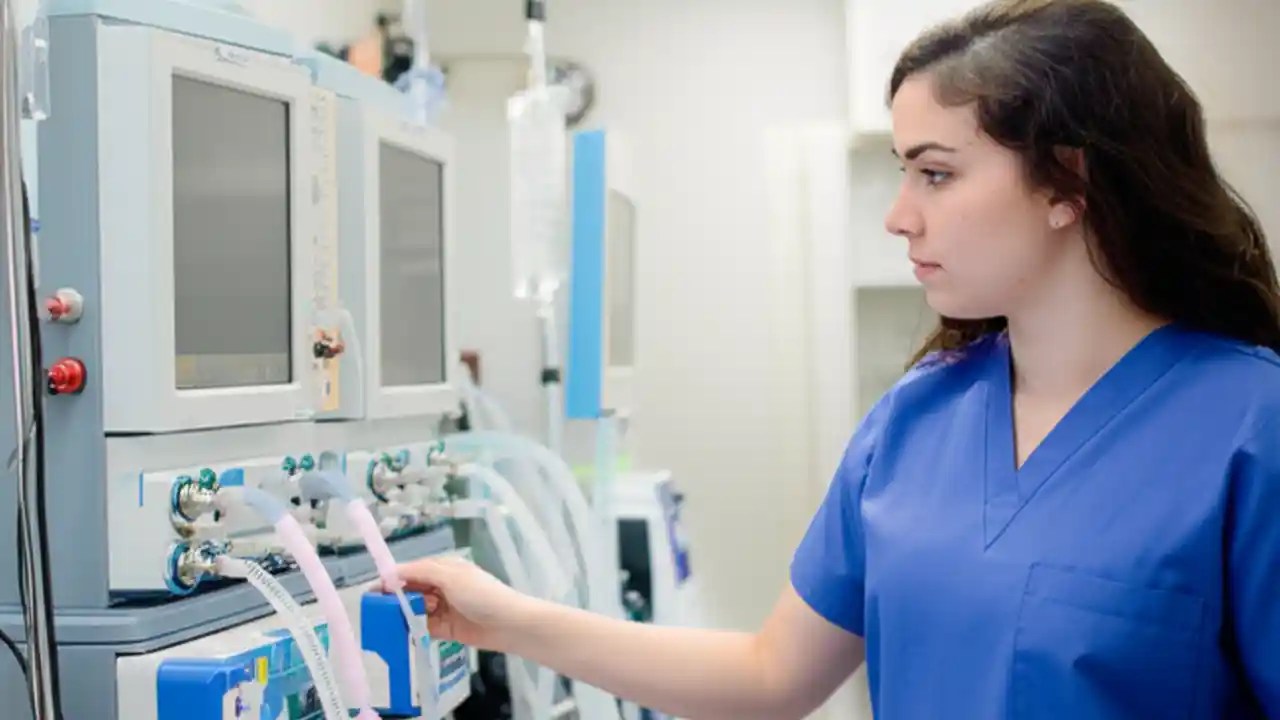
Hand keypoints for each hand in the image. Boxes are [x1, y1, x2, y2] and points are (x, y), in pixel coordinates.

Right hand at [386, 556, 536, 650]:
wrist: (509, 624)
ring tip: (389, 622)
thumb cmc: (481, 594)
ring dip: (404, 615)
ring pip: (416, 610)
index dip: (394, 579)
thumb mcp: (451, 576)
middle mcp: (443, 587)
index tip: (374, 590)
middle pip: (412, 591)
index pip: (413, 571)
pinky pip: (423, 627)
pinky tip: (401, 633)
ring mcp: (444, 609)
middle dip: (396, 598)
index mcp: (445, 569)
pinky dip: (413, 629)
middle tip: (377, 610)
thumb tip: (393, 571)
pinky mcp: (446, 630)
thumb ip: (422, 572)